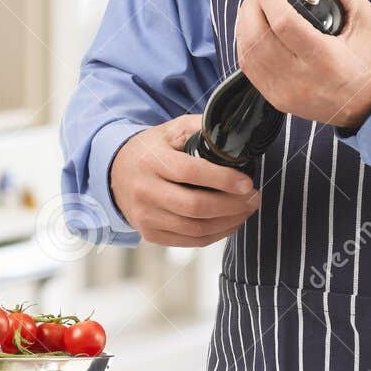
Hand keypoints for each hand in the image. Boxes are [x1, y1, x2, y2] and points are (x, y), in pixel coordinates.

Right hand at [108, 114, 260, 246]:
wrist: (116, 173)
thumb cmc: (152, 150)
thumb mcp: (172, 130)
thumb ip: (201, 128)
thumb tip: (236, 134)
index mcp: (151, 160)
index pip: (190, 172)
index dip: (222, 179)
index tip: (247, 182)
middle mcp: (145, 191)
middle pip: (195, 206)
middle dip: (232, 205)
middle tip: (254, 198)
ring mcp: (146, 216)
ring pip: (195, 229)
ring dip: (228, 223)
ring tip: (246, 210)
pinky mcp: (150, 234)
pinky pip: (190, 241)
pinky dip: (216, 235)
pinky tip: (231, 223)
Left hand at [234, 0, 370, 131]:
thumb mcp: (364, 16)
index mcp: (326, 58)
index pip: (283, 23)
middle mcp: (302, 80)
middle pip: (258, 38)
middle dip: (251, 7)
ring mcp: (286, 94)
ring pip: (248, 54)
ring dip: (243, 24)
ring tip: (254, 6)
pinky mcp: (277, 100)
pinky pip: (249, 70)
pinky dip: (245, 44)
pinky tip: (253, 29)